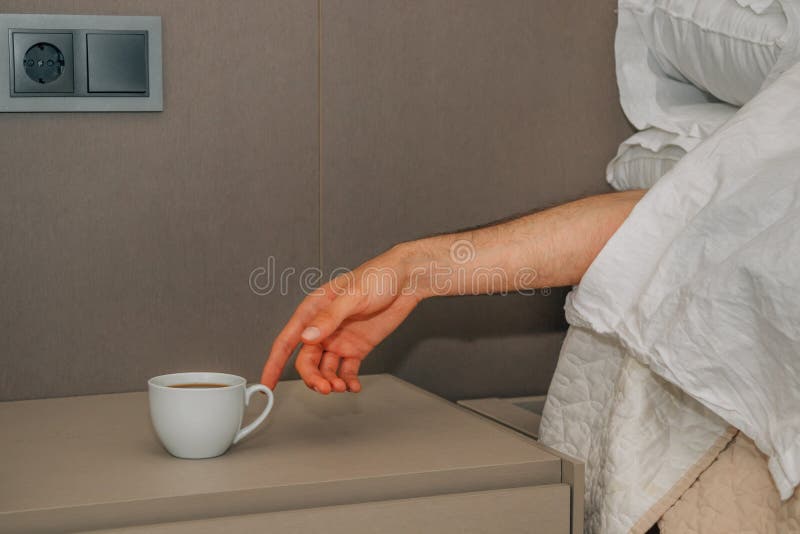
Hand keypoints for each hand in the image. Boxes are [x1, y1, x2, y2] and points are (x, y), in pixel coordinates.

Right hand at [261, 245, 421, 393]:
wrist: (407, 279)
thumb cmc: (378, 277)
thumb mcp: (352, 296)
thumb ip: (329, 318)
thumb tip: (307, 337)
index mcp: (313, 310)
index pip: (287, 340)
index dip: (274, 363)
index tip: (266, 384)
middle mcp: (323, 327)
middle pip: (307, 360)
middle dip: (313, 377)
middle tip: (325, 388)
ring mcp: (340, 338)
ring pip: (326, 369)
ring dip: (330, 381)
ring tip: (342, 387)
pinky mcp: (358, 347)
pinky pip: (347, 369)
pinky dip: (348, 380)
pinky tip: (353, 386)